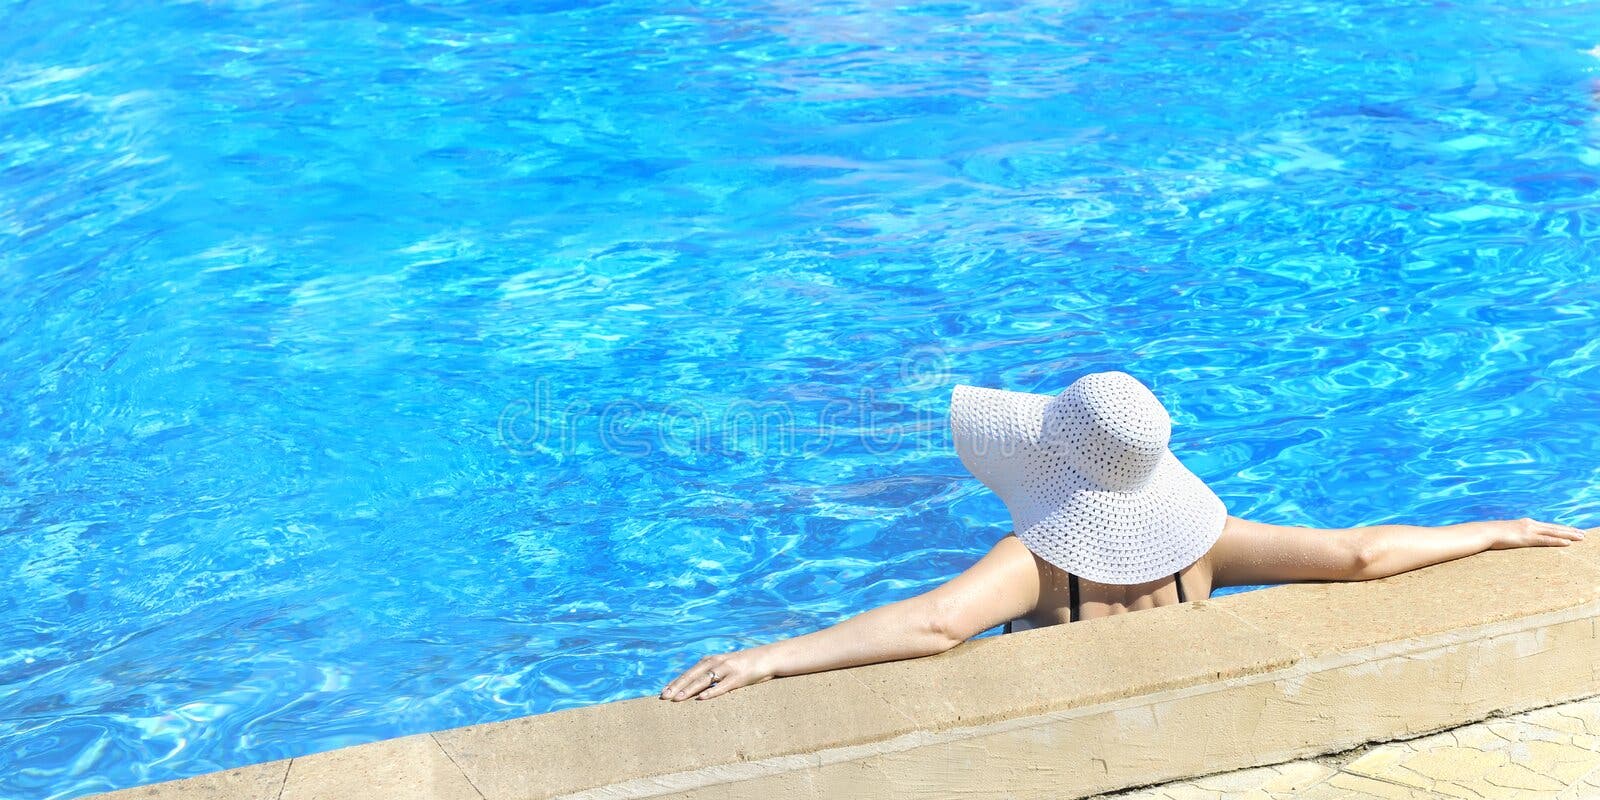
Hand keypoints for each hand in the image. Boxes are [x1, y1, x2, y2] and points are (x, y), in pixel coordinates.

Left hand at [659, 647, 773, 701]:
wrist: (767, 657)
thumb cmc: (744, 665)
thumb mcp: (725, 667)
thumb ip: (711, 674)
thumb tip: (695, 689)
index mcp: (711, 660)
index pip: (688, 672)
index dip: (675, 682)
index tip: (662, 692)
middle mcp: (716, 662)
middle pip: (692, 675)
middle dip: (676, 686)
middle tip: (663, 697)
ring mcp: (727, 669)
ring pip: (704, 680)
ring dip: (689, 690)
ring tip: (677, 699)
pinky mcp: (739, 677)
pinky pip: (723, 686)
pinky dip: (711, 692)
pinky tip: (701, 698)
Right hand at [1484, 518, 1585, 549]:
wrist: (1484, 532)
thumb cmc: (1492, 534)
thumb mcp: (1506, 532)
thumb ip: (1515, 534)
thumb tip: (1515, 538)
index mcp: (1526, 523)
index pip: (1548, 526)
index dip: (1561, 528)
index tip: (1572, 530)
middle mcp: (1530, 524)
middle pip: (1554, 528)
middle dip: (1570, 530)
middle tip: (1583, 534)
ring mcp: (1529, 530)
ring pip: (1554, 532)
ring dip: (1569, 535)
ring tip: (1581, 538)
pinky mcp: (1527, 538)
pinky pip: (1546, 540)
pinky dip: (1558, 541)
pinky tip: (1568, 543)